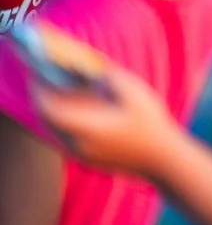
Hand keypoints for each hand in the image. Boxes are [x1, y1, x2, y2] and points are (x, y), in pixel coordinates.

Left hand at [32, 59, 184, 179]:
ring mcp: (80, 154)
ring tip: (56, 88)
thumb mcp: (133, 91)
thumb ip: (105, 77)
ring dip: (53, 109)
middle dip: (42, 97)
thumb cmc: (150, 123)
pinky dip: (64, 119)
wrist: (162, 159)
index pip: (49, 109)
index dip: (39, 90)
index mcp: (86, 128)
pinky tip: (75, 107)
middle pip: (47, 119)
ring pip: (55, 129)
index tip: (36, 73)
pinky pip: (66, 136)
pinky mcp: (86, 158)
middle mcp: (76, 144)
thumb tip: (83, 65)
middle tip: (42, 77)